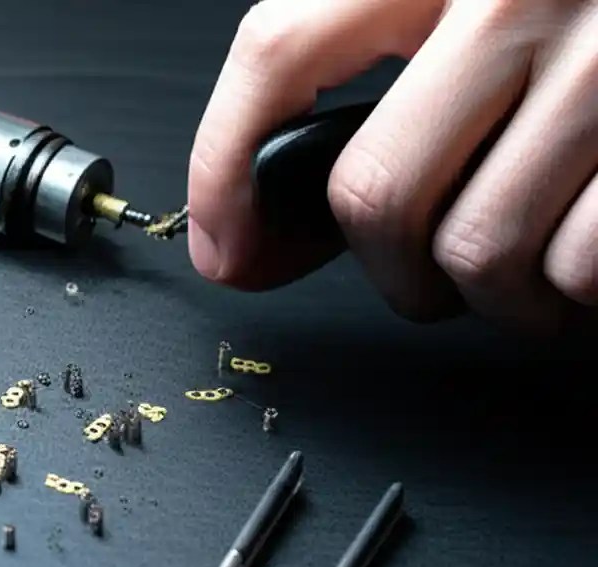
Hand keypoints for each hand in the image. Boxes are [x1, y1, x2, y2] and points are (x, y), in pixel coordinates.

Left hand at [187, 0, 597, 333]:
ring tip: (525, 266)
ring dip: (492, 295)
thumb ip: (380, 70)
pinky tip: (588, 253)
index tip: (226, 247)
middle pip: (377, 195)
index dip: (223, 173)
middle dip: (390, 271)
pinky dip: (579, 295)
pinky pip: (586, 269)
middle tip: (422, 272)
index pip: (279, 52)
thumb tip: (261, 229)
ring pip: (480, 253)